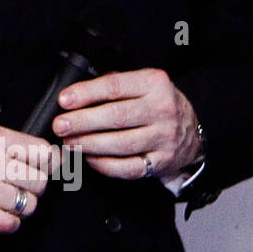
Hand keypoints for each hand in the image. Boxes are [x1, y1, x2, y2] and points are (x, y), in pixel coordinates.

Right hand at [0, 126, 58, 232]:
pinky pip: (11, 224)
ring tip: (3, 201)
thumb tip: (53, 157)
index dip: (50, 163)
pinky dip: (7, 223)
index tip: (48, 168)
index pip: (43, 151)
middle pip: (40, 181)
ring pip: (29, 205)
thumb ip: (13, 146)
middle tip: (18, 187)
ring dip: (20, 208)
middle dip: (33, 188)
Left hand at [53, 68, 201, 179]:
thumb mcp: (141, 84)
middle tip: (60, 126)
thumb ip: (113, 86)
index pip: (115, 87)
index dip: (86, 94)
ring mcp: (164, 138)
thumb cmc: (156, 103)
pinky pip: (129, 167)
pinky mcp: (162, 162)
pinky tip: (89, 159)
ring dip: (90, 144)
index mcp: (154, 84)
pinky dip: (105, 165)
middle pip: (116, 116)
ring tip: (69, 143)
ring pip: (121, 144)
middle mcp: (162, 110)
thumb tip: (73, 98)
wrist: (191, 130)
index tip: (64, 100)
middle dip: (83, 122)